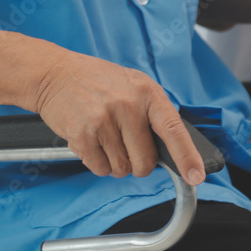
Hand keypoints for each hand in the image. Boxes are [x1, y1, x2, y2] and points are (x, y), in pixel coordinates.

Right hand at [33, 51, 205, 185]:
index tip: (196, 176)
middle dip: (137, 164)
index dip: (187, 157)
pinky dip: (96, 163)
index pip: (174, 130)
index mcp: (147, 93)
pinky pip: (100, 169)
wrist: (55, 74)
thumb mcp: (133, 85)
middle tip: (124, 146)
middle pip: (145, 162)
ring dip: (114, 162)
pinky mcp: (83, 135)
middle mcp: (128, 106)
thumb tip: (172, 152)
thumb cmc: (97, 82)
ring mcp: (104, 121)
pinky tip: (90, 141)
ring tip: (103, 138)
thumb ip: (153, 113)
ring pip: (121, 169)